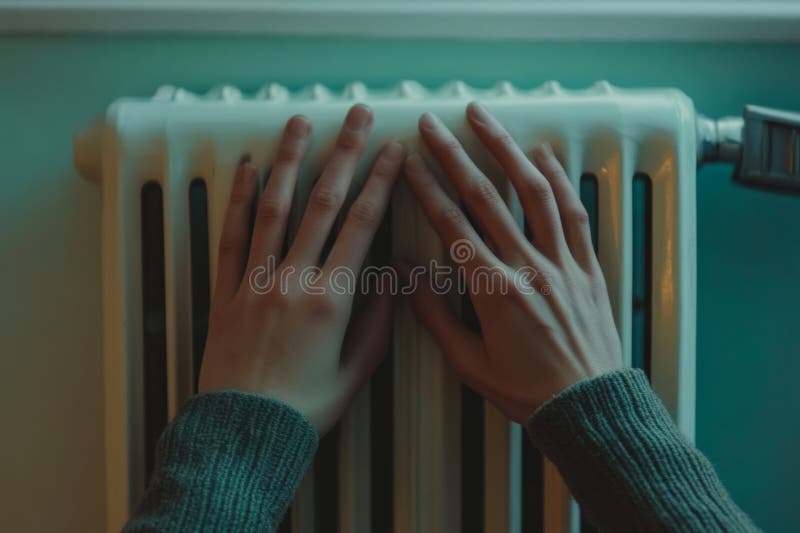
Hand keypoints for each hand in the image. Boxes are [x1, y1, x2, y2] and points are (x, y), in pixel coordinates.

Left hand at [199, 105, 402, 433]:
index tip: (391, 152)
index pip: (362, 226)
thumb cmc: (304, 408)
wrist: (244, 432)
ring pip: (274, 208)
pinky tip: (245, 169)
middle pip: (322, 204)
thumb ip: (378, 323)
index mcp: (331, 300)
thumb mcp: (356, 373)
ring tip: (299, 123)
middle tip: (355, 115)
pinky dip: (237, 199)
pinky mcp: (226, 291)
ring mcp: (255, 281)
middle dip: (343, 154)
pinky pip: (231, 235)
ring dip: (289, 161)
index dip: (379, 183)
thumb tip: (391, 280)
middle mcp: (292, 280)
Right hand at [402, 103, 621, 421]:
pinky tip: (542, 155)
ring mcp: (562, 263)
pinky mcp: (586, 266)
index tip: (410, 163)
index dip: (427, 190)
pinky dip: (557, 179)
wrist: (588, 406)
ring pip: (533, 193)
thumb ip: (435, 316)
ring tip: (485, 119)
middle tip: (434, 125)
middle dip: (455, 155)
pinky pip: (572, 213)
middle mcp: (529, 267)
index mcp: (494, 292)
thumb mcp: (468, 363)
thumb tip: (407, 275)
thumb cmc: (527, 391)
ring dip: (506, 150)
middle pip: (487, 198)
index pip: (452, 227)